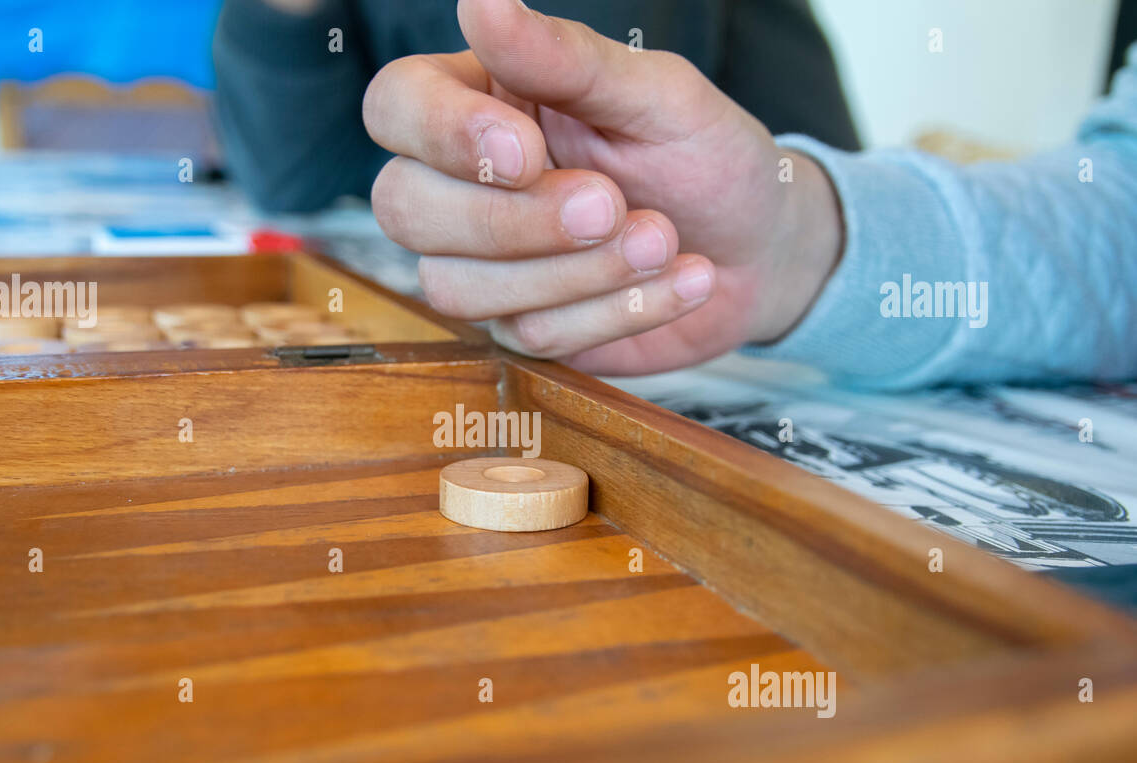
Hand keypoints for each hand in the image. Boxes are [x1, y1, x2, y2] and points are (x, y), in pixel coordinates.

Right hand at [362, 0, 842, 374]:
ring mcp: (484, 265)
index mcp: (480, 102)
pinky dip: (617, 311)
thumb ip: (565, 59)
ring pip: (460, 289)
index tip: (531, 150)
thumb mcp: (655, 95)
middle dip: (515, 221)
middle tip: (614, 205)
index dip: (445, 135)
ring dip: (576, 274)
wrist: (759, 250)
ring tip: (665, 240)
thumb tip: (479, 1)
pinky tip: (680, 279)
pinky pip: (533, 335)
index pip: (396, 108)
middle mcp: (461, 185)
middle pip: (405, 208)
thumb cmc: (702, 156)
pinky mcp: (521, 327)